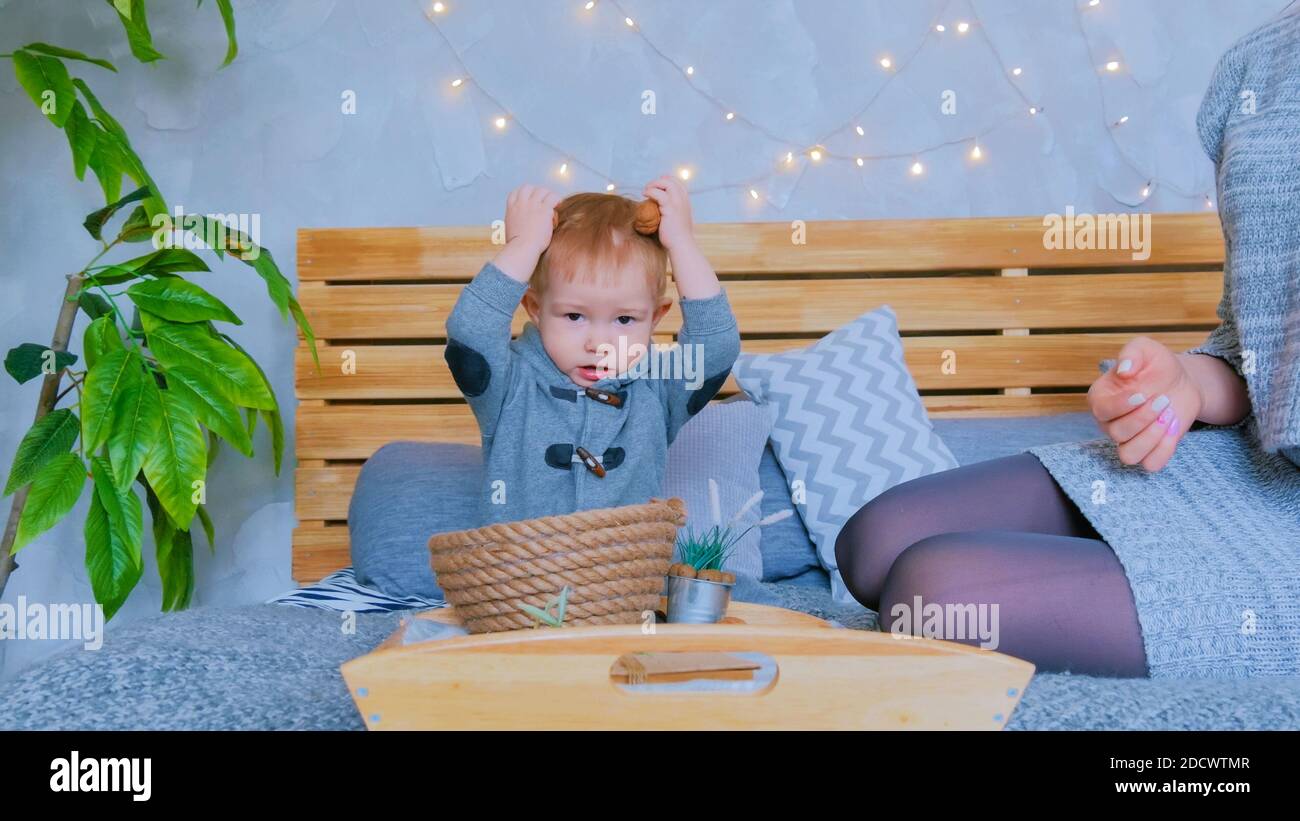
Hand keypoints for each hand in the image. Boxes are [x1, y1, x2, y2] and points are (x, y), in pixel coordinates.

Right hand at [504, 184, 559, 254]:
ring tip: (554, 203)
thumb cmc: (517, 244)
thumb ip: (515, 222)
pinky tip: (559, 205)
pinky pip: (553, 197)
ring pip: (542, 190)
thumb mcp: (510, 229)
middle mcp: (521, 203)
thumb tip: (518, 224)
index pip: (517, 192)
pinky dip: (557, 199)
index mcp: (512, 208)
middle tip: (544, 200)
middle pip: (529, 187)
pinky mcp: (544, 209)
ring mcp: (533, 205)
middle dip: (537, 192)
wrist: (522, 247)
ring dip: (548, 195)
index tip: (531, 198)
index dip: (525, 193)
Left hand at [642, 175, 694, 252]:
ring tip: (645, 191)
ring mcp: (678, 203)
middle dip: (659, 181)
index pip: (678, 184)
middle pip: (672, 181)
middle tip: (649, 188)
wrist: (681, 245)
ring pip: (666, 183)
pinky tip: (644, 195)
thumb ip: (674, 214)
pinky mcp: (670, 208)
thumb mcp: (678, 222)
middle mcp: (683, 200)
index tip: (656, 186)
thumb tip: (662, 212)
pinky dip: (650, 191)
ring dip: (653, 184)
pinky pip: (658, 193)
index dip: (667, 181)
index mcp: (686, 202)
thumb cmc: (677, 238)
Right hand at [1087, 336, 1203, 471]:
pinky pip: (1151, 464)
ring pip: (1129, 455)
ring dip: (1154, 436)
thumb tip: (1124, 369)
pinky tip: (1173, 428)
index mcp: (1100, 398)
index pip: (1102, 411)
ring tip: (1168, 416)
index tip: (1144, 393)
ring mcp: (1126, 440)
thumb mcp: (1145, 349)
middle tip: (1164, 400)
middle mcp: (1108, 423)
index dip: (1123, 405)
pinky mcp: (1148, 452)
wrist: (1179, 381)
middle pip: (1118, 434)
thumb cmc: (1156, 365)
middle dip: (1145, 417)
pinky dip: (1165, 449)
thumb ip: (1132, 353)